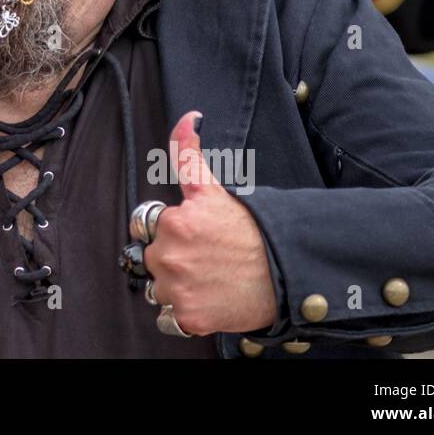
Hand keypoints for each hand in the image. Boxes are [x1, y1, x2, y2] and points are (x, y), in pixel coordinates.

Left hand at [146, 111, 277, 335]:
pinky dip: (187, 311)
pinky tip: (210, 298)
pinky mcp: (187, 316)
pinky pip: (171, 316)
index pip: (149, 226)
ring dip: (178, 286)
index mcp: (172, 223)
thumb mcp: (213, 189)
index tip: (195, 235)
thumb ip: (188, 154)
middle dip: (174, 258)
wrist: (284, 274)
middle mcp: (168, 256)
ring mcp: (177, 289)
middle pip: (153, 259)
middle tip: (207, 258)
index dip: (172, 230)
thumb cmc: (251, 232)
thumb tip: (187, 118)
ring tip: (210, 278)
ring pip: (160, 288)